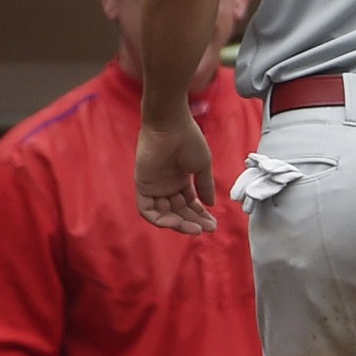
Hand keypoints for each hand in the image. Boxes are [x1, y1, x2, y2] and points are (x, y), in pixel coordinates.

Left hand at [136, 117, 218, 234]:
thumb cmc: (189, 140)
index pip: (189, 203)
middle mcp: (166, 186)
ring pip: (164, 214)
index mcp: (180, 179)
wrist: (171, 126)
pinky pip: (148, 210)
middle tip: (207, 229)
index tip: (213, 223)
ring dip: (179, 223)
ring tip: (195, 229)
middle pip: (178, 211)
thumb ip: (205, 186)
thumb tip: (211, 204)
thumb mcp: (202, 165)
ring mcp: (154, 187)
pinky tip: (177, 222)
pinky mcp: (142, 187)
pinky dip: (161, 219)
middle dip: (192, 221)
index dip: (200, 214)